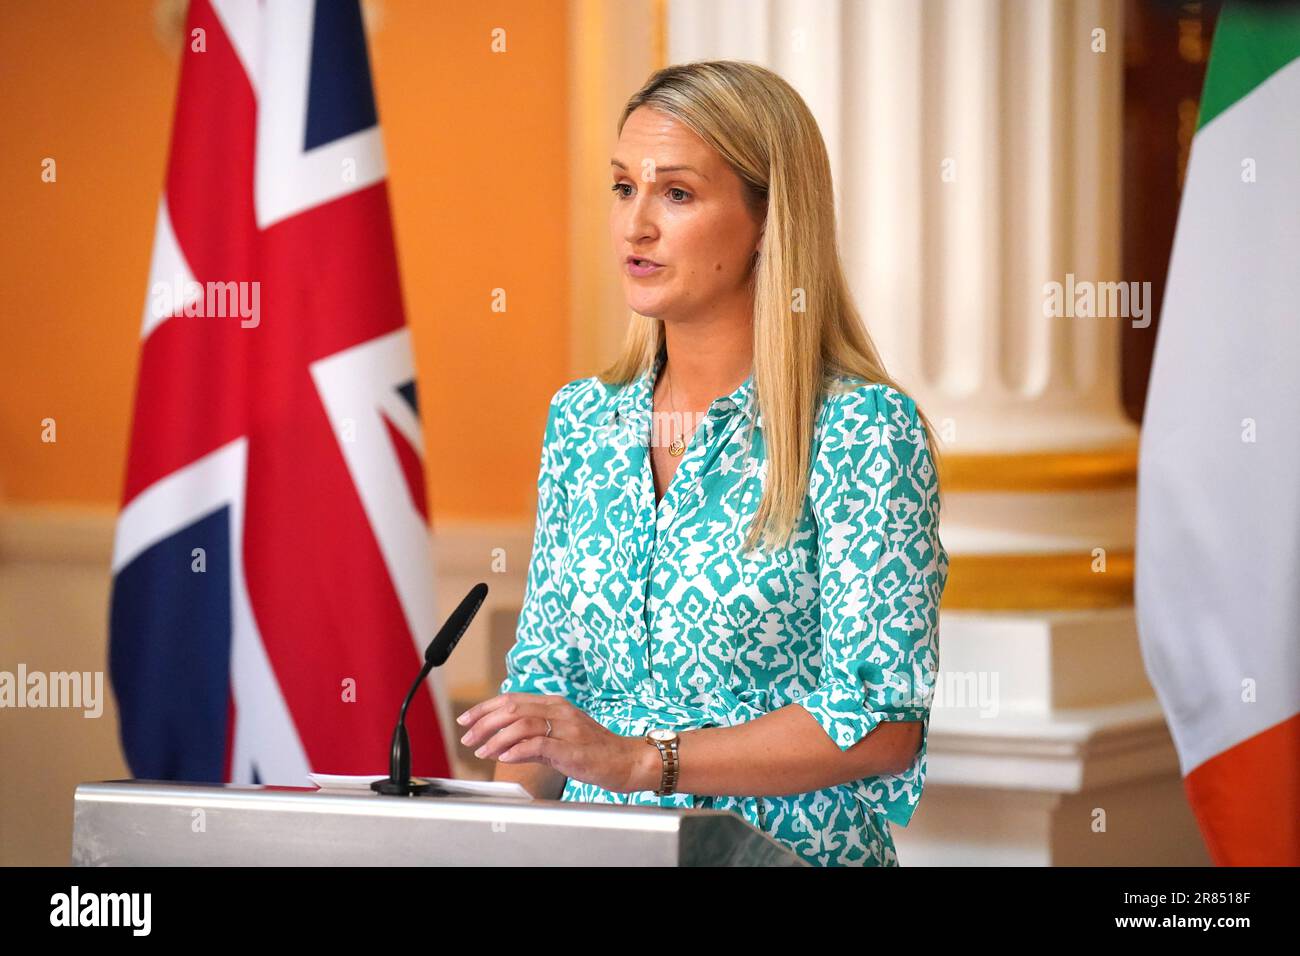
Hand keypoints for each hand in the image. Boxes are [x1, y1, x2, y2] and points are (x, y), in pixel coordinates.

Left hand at [456, 693, 654, 793]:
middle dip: (484, 723)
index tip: (466, 721)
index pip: (512, 699)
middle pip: (512, 707)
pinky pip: (539, 744)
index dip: (484, 708)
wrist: (628, 761)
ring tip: (482, 751)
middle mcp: (559, 710)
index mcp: (555, 704)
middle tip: (468, 738)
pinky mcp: (572, 748)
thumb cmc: (595, 751)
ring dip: (496, 738)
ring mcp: (567, 728)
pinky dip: (517, 750)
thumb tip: (499, 745)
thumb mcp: (560, 738)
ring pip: (521, 724)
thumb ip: (532, 737)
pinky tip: (504, 758)